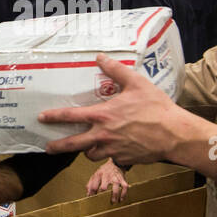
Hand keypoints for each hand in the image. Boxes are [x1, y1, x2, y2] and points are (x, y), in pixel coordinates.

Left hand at [40, 55, 216, 176]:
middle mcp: (103, 135)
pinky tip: (116, 147)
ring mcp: (113, 150)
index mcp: (103, 115)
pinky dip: (109, 154)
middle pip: (72, 144)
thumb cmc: (156, 108)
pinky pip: (110, 158)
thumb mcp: (137, 83)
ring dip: (87, 150)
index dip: (54, 117)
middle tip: (48, 147)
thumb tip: (101, 57)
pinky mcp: (123, 159)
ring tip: (89, 145)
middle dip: (58, 146)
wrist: (174, 134)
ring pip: (90, 154)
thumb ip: (116, 71)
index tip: (42, 118)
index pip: (71, 117)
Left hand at [87, 159, 128, 203]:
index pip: (94, 186)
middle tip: (102, 202)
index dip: (92, 194)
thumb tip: (88, 195)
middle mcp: (107, 176)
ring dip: (114, 195)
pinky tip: (121, 199)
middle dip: (103, 195)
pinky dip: (123, 193)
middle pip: (104, 186)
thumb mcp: (95, 175)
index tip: (93, 200)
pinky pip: (124, 187)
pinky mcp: (122, 179)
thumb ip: (90, 185)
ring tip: (113, 202)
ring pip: (116, 187)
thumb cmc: (103, 172)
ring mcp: (115, 177)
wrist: (115, 163)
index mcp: (98, 175)